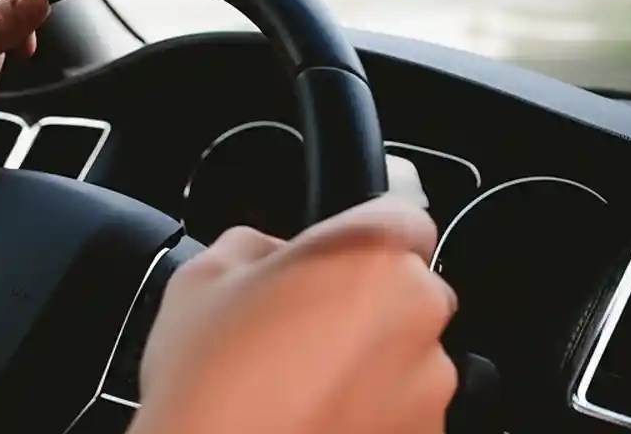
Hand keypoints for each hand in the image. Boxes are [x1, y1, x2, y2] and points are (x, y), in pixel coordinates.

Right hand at [132, 196, 456, 433]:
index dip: (360, 236)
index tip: (329, 260)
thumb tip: (273, 255)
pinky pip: (402, 407)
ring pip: (404, 352)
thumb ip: (257, 245)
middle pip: (405, 288)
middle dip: (362, 302)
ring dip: (366, 359)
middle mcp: (416, 313)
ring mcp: (428, 385)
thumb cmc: (209, 379)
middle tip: (297, 328)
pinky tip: (313, 414)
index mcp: (370, 254)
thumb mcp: (203, 276)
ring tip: (298, 382)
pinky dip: (370, 410)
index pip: (399, 216)